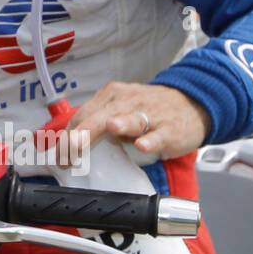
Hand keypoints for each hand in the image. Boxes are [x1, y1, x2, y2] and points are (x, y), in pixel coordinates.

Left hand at [67, 82, 212, 161]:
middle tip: (68, 154)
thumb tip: (70, 143)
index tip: (59, 157)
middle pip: (99, 117)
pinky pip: (158, 135)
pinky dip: (150, 140)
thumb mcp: (121, 109)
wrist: (193, 104)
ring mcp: (150, 114)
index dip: (68, 137)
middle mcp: (127, 101)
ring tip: (109, 129)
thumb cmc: (150, 110)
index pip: (83, 115)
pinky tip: (143, 145)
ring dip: (119, 124)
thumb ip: (99, 122)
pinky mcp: (170, 129)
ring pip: (130, 119)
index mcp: (111, 96)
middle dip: (81, 136)